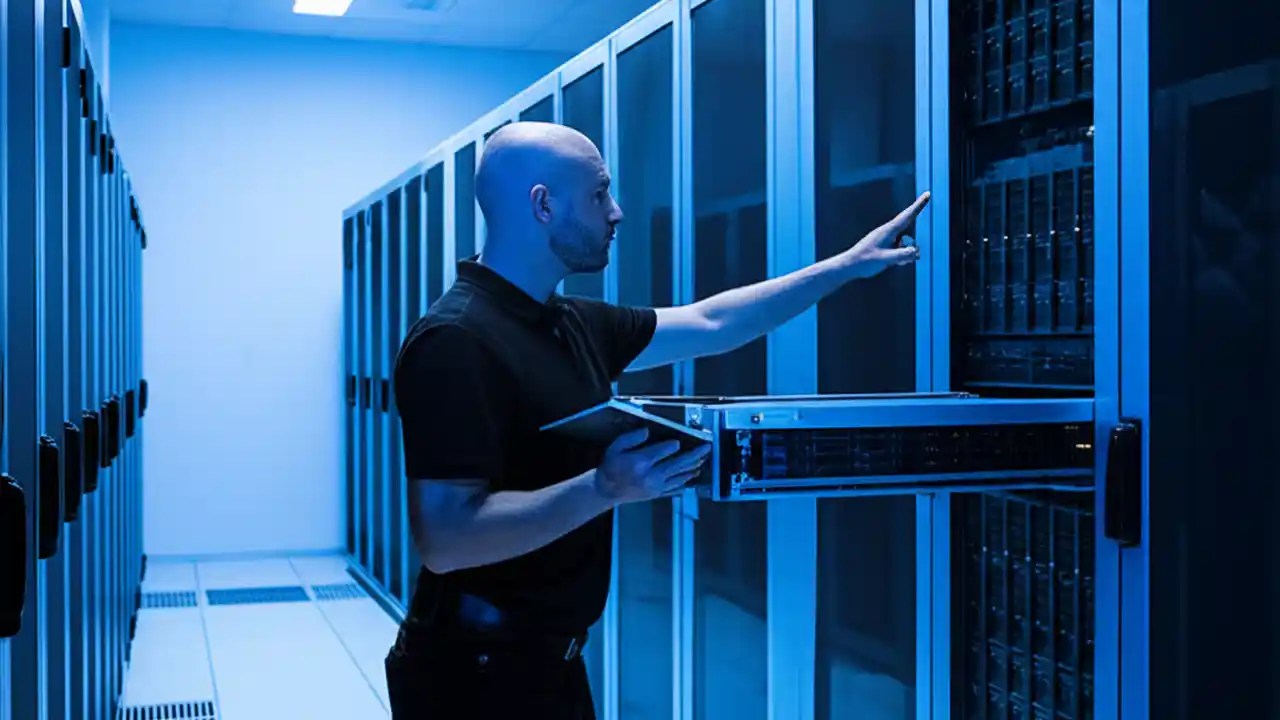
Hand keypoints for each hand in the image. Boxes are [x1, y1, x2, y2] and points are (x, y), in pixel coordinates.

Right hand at [594, 428, 711, 504]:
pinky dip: (685, 482)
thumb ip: (631, 438)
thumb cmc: (611, 467)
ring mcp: (656, 486)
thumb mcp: (615, 447)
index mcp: (641, 462)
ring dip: (693, 467)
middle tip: (707, 447)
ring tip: (704, 460)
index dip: (673, 445)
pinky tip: (693, 477)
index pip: (664, 451)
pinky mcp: (657, 494)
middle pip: (678, 464)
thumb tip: (647, 431)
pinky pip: (675, 488)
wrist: (606, 491)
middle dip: (694, 455)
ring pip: (680, 476)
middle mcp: (651, 475)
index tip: (679, 441)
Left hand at [839, 192, 930, 278]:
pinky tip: (891, 263)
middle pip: (910, 237)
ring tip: (889, 261)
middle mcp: (889, 233)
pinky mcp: (887, 247)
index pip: (907, 215)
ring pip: (907, 246)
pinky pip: (901, 251)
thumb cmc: (865, 261)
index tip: (927, 194)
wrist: (850, 266)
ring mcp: (888, 240)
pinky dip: (901, 258)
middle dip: (909, 249)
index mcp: (888, 230)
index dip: (919, 205)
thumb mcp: (885, 259)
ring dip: (904, 256)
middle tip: (896, 259)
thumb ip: (902, 255)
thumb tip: (916, 252)